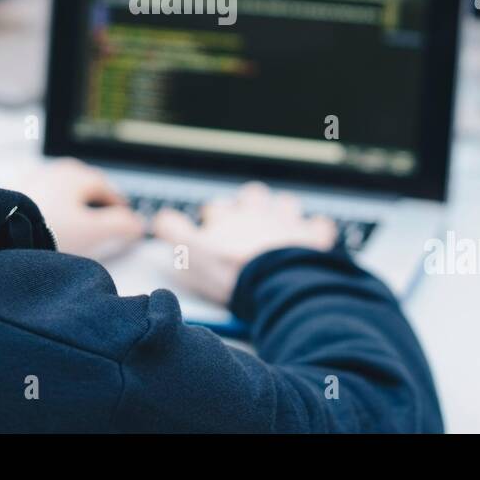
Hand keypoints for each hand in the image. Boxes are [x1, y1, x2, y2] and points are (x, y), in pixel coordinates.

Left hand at [12, 158, 144, 259]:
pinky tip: (43, 214)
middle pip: (82, 180)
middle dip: (94, 195)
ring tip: (73, 214)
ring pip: (57, 184)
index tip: (123, 215)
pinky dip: (46, 201)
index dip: (117, 203)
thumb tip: (138, 223)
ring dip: (69, 196)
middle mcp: (53, 171)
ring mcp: (30, 179)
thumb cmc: (47, 232)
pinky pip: (35, 192)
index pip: (105, 187)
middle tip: (102, 210)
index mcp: (76, 176)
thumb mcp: (93, 231)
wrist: (2, 234)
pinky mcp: (11, 192)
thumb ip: (119, 225)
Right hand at [152, 182, 336, 305]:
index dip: (213, 219)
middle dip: (248, 204)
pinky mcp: (312, 238)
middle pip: (252, 196)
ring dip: (282, 211)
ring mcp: (287, 223)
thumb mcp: (190, 252)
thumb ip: (173, 231)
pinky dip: (316, 231)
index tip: (211, 231)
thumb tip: (160, 218)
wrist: (276, 282)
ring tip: (280, 226)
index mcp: (229, 218)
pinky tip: (314, 238)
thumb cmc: (232, 271)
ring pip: (285, 204)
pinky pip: (319, 226)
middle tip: (247, 221)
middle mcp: (258, 214)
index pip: (216, 209)